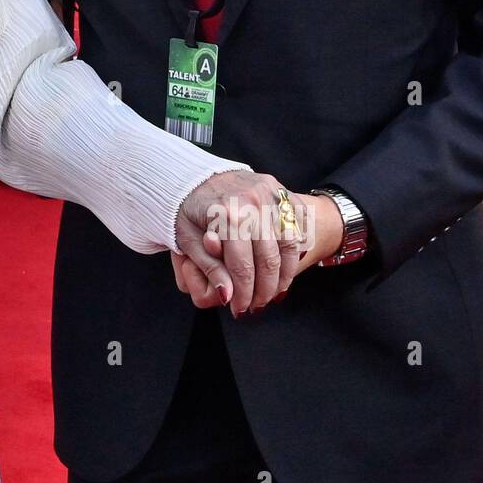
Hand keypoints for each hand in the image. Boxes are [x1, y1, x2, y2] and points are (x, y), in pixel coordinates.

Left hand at [173, 189, 344, 311]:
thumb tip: (226, 297)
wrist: (192, 174)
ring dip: (283, 274)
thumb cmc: (187, 208)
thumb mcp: (187, 239)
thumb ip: (208, 268)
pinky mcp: (279, 189)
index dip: (243, 294)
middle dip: (265, 290)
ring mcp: (269, 193)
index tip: (240, 309)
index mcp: (226, 215)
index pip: (243, 267)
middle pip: (269, 259)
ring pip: (289, 245)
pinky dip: (293, 251)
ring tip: (272, 292)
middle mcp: (252, 202)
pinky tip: (283, 268)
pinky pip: (296, 226)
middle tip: (257, 305)